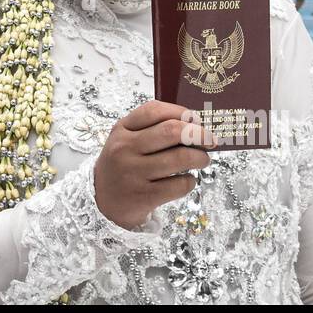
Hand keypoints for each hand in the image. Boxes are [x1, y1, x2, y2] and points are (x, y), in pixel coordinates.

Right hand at [93, 100, 217, 229]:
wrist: (102, 202)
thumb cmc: (123, 165)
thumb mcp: (126, 140)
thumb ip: (152, 128)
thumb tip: (195, 125)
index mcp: (122, 129)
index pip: (154, 110)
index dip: (181, 112)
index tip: (196, 120)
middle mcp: (125, 148)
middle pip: (171, 131)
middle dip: (198, 134)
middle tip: (210, 140)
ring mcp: (134, 173)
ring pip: (180, 158)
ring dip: (200, 158)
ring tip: (202, 160)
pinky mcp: (144, 196)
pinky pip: (178, 185)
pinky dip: (190, 181)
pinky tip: (186, 180)